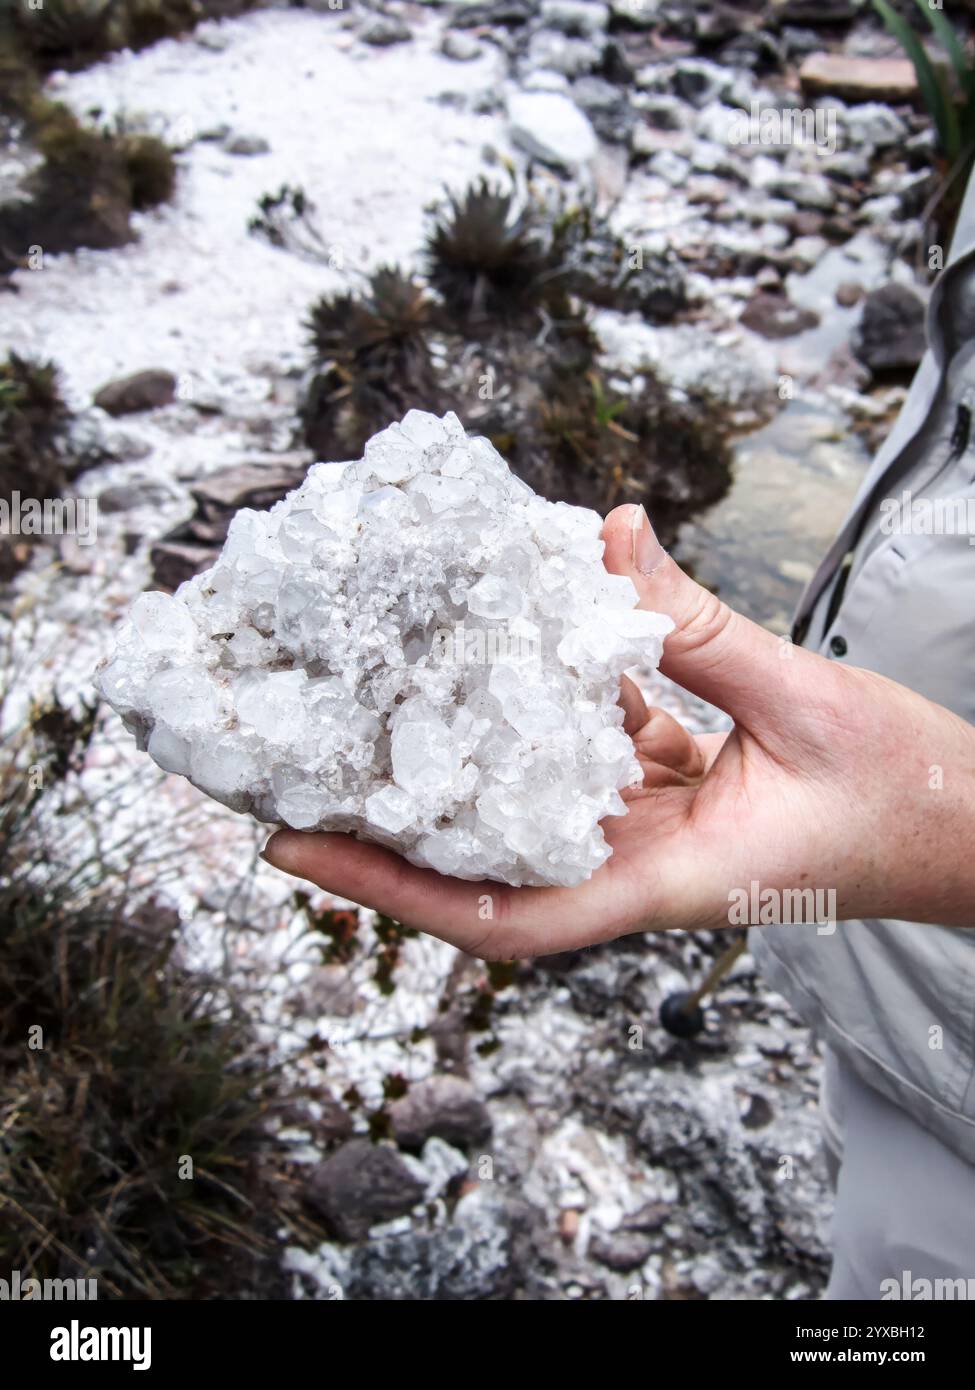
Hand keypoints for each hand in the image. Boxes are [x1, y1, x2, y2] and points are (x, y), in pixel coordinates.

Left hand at [262, 504, 974, 954]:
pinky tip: (526, 642)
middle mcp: (644, 864)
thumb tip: (610, 537)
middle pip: (491, 864)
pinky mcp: (680, 794)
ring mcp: (658, 831)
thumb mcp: (806, 700)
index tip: (301, 850)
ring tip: (384, 701)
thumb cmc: (909, 796)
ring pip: (535, 802)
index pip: (507, 912)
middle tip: (297, 770)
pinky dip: (555, 704)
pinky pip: (595, 754)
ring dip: (465, 760)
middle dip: (393, 832)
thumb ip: (701, 626)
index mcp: (668, 877)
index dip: (395, 893)